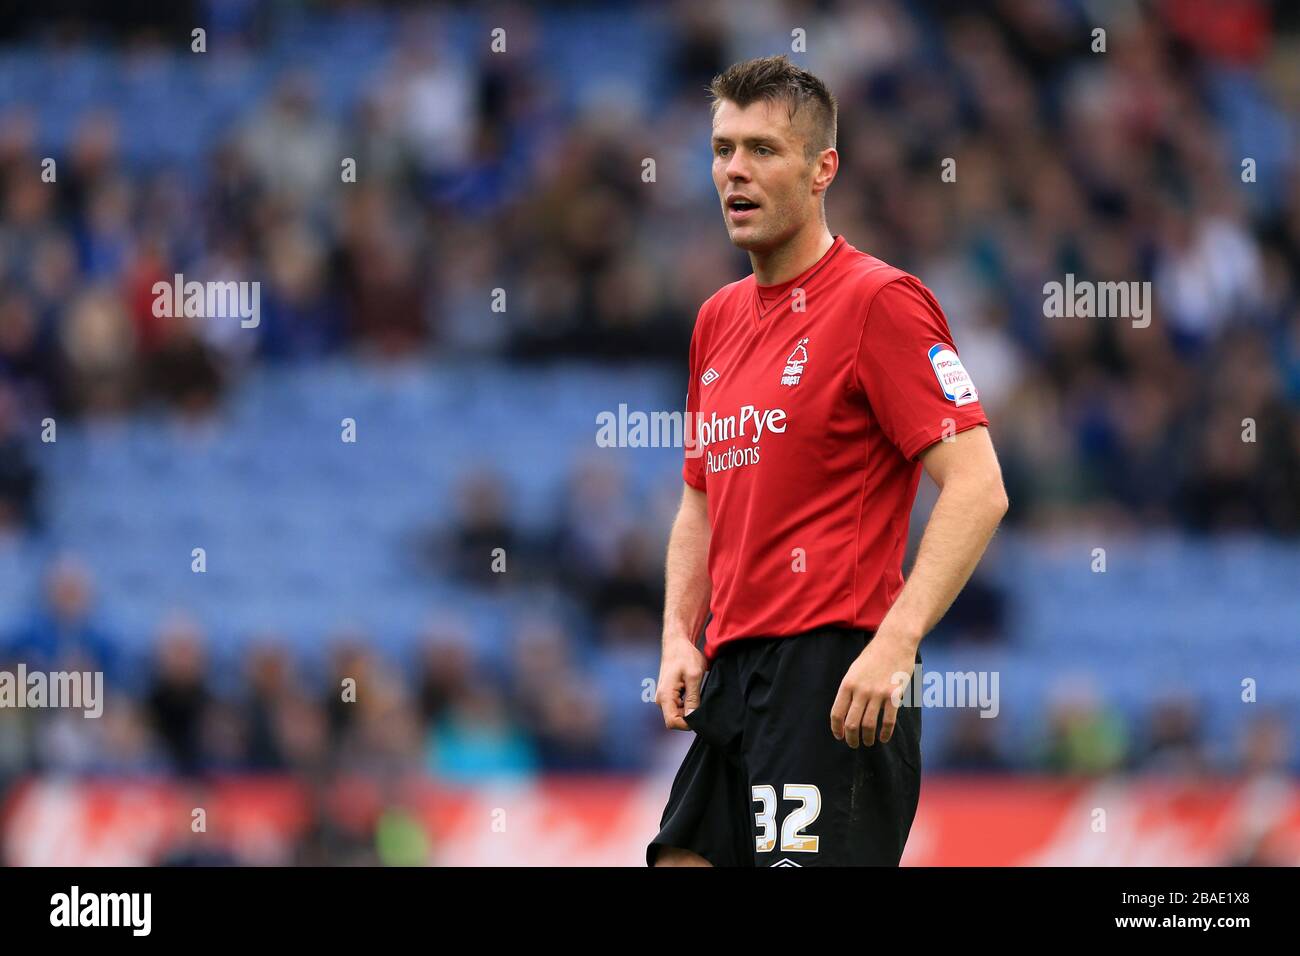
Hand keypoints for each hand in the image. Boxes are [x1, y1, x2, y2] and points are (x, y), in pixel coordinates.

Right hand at [655, 635, 706, 730]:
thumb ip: (692, 699)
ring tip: (696, 691)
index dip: (687, 724)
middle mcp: (661, 700)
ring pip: (678, 714)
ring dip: (689, 708)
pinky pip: (678, 707)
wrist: (677, 643)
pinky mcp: (668, 695)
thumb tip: (692, 718)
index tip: (700, 714)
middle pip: (676, 720)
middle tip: (701, 700)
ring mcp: (664, 698)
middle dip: (689, 716)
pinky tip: (692, 690)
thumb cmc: (685, 656)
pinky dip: (687, 703)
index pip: (672, 723)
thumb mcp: (694, 676)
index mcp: (665, 696)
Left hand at [830, 631, 917, 747]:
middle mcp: (861, 690)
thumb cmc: (873, 657)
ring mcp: (878, 693)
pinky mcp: (894, 695)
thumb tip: (844, 712)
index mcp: (847, 684)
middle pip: (851, 723)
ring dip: (867, 738)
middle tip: (853, 744)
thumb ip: (849, 690)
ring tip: (868, 742)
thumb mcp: (854, 671)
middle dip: (851, 738)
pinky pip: (888, 721)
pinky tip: (883, 738)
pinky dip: (885, 733)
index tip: (839, 736)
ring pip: (869, 725)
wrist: (894, 642)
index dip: (837, 729)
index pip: (837, 713)